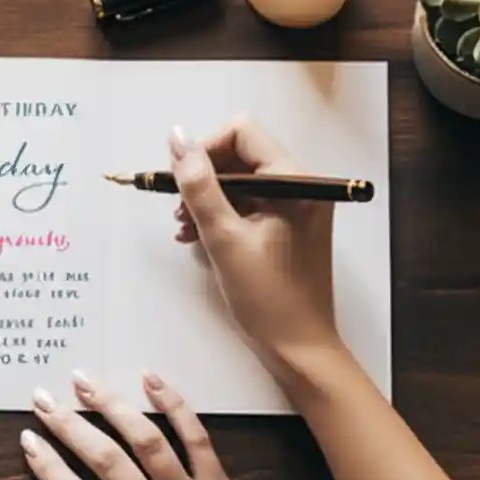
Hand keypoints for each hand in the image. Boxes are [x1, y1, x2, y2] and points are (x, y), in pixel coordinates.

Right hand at [22, 371, 261, 479]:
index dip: (50, 470)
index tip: (29, 440)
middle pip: (108, 465)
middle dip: (71, 428)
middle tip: (44, 398)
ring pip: (148, 444)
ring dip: (112, 408)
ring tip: (84, 382)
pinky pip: (197, 440)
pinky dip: (175, 406)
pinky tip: (150, 379)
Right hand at [169, 119, 340, 376]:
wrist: (298, 347)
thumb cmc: (268, 298)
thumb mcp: (224, 237)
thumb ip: (198, 185)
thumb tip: (177, 140)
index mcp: (296, 181)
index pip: (242, 133)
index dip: (205, 150)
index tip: (179, 181)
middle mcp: (301, 185)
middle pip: (240, 154)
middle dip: (204, 176)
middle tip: (179, 208)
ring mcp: (296, 205)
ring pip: (240, 179)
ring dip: (208, 197)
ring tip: (185, 227)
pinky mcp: (287, 224)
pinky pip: (248, 202)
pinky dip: (221, 213)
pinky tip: (198, 235)